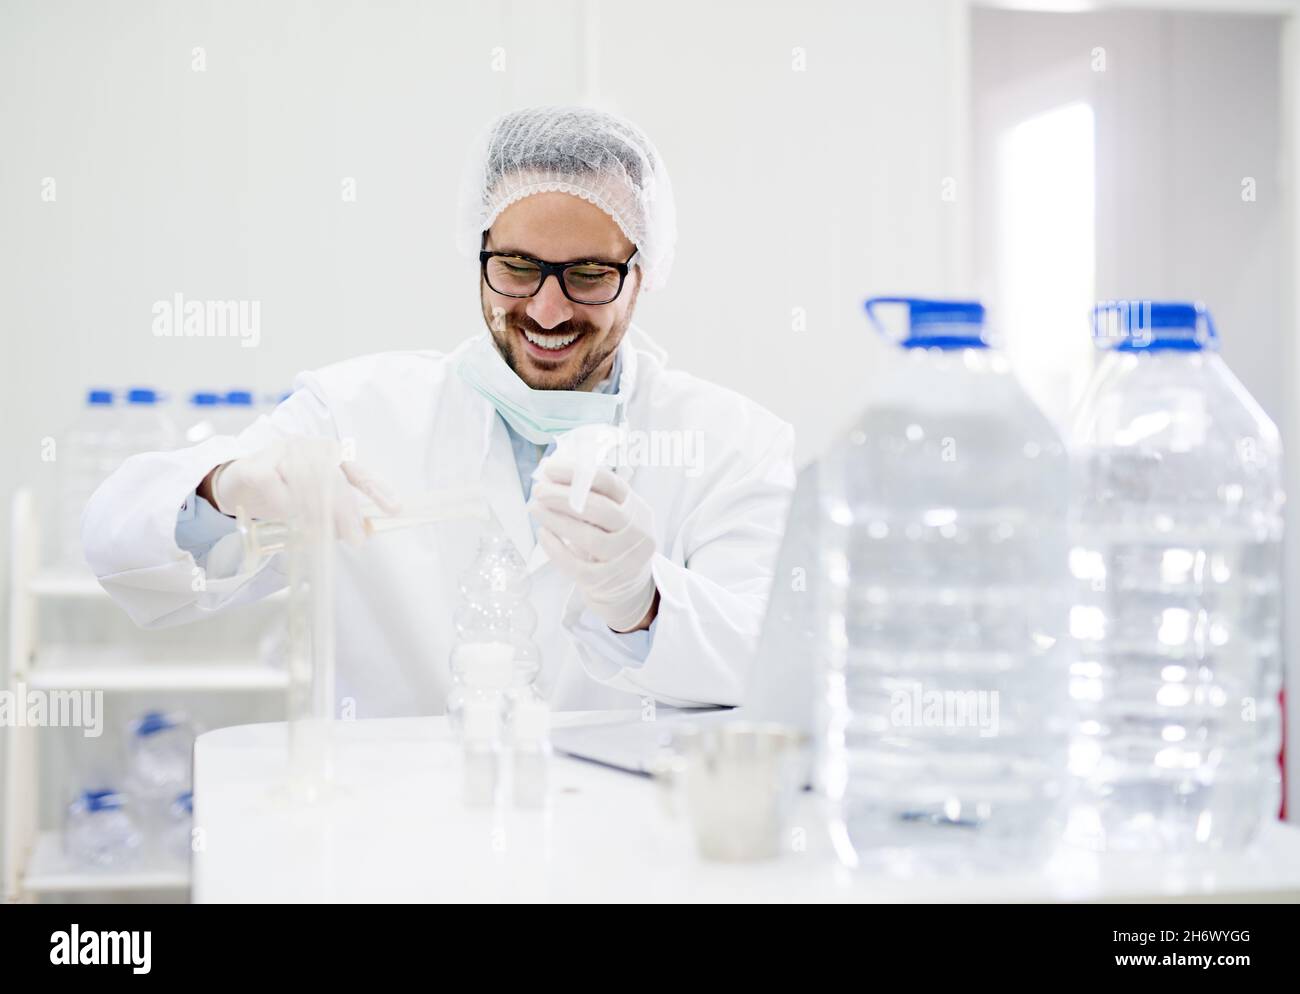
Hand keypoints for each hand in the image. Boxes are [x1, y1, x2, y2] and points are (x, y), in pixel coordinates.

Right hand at [204, 437, 399, 545]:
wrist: (237, 484)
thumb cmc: (283, 492)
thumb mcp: (316, 503)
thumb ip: (340, 512)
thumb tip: (366, 532)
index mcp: (328, 453)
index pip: (357, 472)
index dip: (377, 490)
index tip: (395, 509)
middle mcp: (308, 447)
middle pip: (333, 479)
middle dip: (346, 512)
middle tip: (355, 538)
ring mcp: (280, 452)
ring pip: (305, 481)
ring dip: (316, 512)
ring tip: (323, 535)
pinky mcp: (255, 465)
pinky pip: (274, 485)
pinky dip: (283, 503)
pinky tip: (288, 517)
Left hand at [528, 462, 657, 632]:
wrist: (627, 587)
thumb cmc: (612, 541)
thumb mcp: (611, 516)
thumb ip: (586, 496)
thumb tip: (547, 476)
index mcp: (637, 508)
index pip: (608, 483)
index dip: (577, 473)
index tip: (550, 468)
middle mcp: (637, 532)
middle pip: (599, 509)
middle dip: (563, 497)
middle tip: (538, 490)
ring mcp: (625, 559)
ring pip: (588, 537)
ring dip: (557, 520)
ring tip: (535, 509)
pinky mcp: (608, 581)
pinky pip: (577, 565)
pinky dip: (556, 549)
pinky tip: (543, 534)